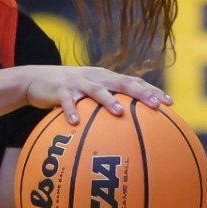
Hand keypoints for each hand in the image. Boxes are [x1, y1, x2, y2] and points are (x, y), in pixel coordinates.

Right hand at [23, 66, 170, 119]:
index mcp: (107, 78)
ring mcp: (78, 82)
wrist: (36, 79)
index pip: (134, 82)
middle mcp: (96, 77)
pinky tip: (76, 123)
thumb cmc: (69, 92)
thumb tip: (129, 130)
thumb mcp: (89, 94)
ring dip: (109, 101)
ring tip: (120, 112)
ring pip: (97, 90)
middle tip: (155, 105)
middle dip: (140, 93)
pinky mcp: (60, 90)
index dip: (152, 91)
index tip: (169, 103)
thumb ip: (107, 105)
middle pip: (123, 83)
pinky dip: (72, 110)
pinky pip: (67, 101)